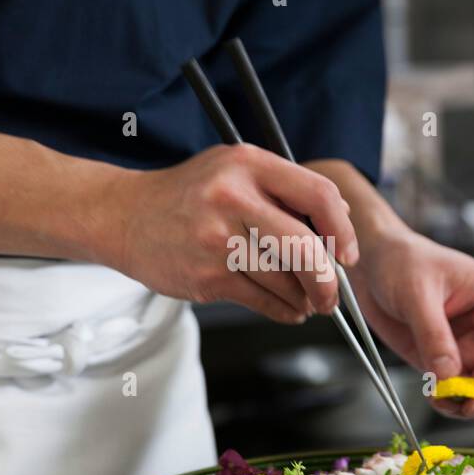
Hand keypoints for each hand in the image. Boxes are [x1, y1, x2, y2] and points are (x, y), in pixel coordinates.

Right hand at [106, 144, 358, 323]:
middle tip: (333, 294)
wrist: (125, 217)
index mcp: (249, 164)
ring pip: (284, 280)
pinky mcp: (207, 275)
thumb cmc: (188, 195)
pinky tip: (287, 309)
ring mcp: (217, 239)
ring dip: (304, 299)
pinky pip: (261, 300)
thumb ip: (285, 188)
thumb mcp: (235, 170)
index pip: (318, 195)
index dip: (343, 229)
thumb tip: (341, 218)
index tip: (348, 253)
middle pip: (305, 246)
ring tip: (307, 301)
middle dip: (327, 279)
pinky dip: (282, 310)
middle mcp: (233, 197)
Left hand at [348, 228, 473, 416]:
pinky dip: (451, 403)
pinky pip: (460, 391)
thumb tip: (448, 374)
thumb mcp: (417, 293)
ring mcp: (471, 347)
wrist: (371, 266)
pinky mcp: (448, 362)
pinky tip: (434, 397)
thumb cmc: (402, 261)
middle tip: (473, 404)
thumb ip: (434, 335)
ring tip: (446, 402)